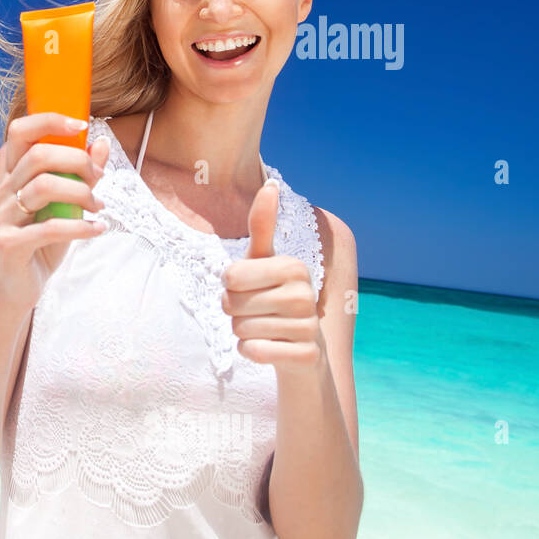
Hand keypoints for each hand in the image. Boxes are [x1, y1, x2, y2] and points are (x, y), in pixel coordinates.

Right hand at [0, 111, 109, 307]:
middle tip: (99, 178)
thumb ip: (81, 175)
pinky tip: (98, 229)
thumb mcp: (66, 206)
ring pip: (43, 187)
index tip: (80, 124)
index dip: (48, 120)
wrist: (17, 289)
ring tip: (98, 206)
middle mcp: (5, 192)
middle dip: (77, 161)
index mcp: (14, 176)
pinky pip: (50, 228)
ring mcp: (4, 218)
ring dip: (81, 193)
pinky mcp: (11, 244)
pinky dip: (81, 227)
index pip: (19, 132)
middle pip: (37, 156)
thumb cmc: (41, 243)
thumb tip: (101, 143)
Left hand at [221, 178, 325, 378]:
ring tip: (265, 329)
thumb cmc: (272, 298)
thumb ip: (262, 224)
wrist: (301, 351)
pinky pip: (253, 352)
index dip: (229, 288)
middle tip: (256, 313)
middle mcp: (305, 294)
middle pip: (232, 304)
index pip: (230, 277)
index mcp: (293, 267)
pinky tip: (268, 348)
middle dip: (234, 312)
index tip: (249, 289)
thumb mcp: (264, 261)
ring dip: (243, 333)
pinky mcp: (307, 356)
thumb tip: (270, 183)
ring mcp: (309, 326)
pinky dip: (251, 352)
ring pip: (240, 329)